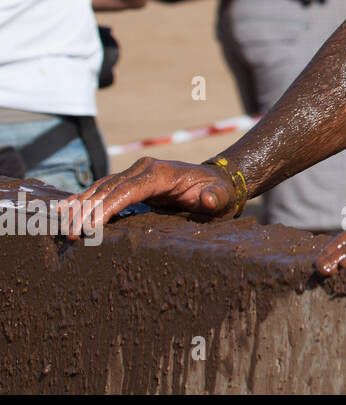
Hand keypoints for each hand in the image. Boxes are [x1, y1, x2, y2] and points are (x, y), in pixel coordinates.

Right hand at [59, 156, 240, 238]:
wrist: (218, 181)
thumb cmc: (218, 193)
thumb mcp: (221, 197)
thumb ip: (215, 198)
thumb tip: (207, 200)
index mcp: (161, 173)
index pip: (127, 190)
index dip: (107, 207)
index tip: (91, 227)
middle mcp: (143, 169)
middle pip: (108, 189)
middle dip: (88, 212)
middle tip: (72, 235)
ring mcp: (134, 173)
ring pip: (100, 189)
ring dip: (81, 208)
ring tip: (65, 229)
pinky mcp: (130, 182)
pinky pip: (102, 190)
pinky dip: (83, 199)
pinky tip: (64, 210)